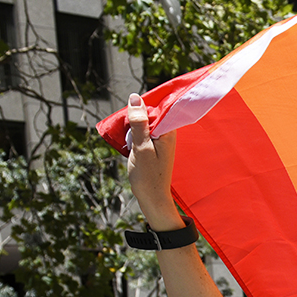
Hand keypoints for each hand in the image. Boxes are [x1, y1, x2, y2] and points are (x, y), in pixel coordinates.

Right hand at [126, 93, 183, 229]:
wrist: (152, 199)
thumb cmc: (148, 176)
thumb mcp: (141, 147)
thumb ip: (139, 122)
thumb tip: (135, 98)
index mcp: (168, 131)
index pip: (157, 106)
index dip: (142, 107)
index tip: (130, 116)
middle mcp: (167, 134)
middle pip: (149, 114)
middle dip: (135, 118)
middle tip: (128, 133)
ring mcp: (160, 141)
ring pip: (143, 124)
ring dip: (132, 127)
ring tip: (128, 140)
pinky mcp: (153, 147)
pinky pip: (142, 134)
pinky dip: (133, 136)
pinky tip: (128, 143)